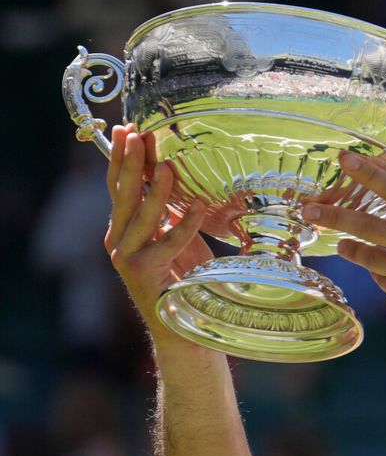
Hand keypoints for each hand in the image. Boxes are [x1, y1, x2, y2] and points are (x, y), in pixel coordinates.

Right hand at [101, 126, 212, 351]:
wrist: (185, 327)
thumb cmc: (186, 279)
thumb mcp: (178, 237)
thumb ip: (171, 212)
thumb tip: (177, 175)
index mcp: (124, 228)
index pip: (119, 186)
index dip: (121, 158)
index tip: (127, 128)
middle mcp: (119, 240)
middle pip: (122, 194)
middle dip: (129, 163)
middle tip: (136, 134)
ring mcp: (127, 258)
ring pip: (140, 217)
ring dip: (155, 189)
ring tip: (168, 166)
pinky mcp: (144, 274)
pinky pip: (166, 243)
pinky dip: (183, 225)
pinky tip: (197, 206)